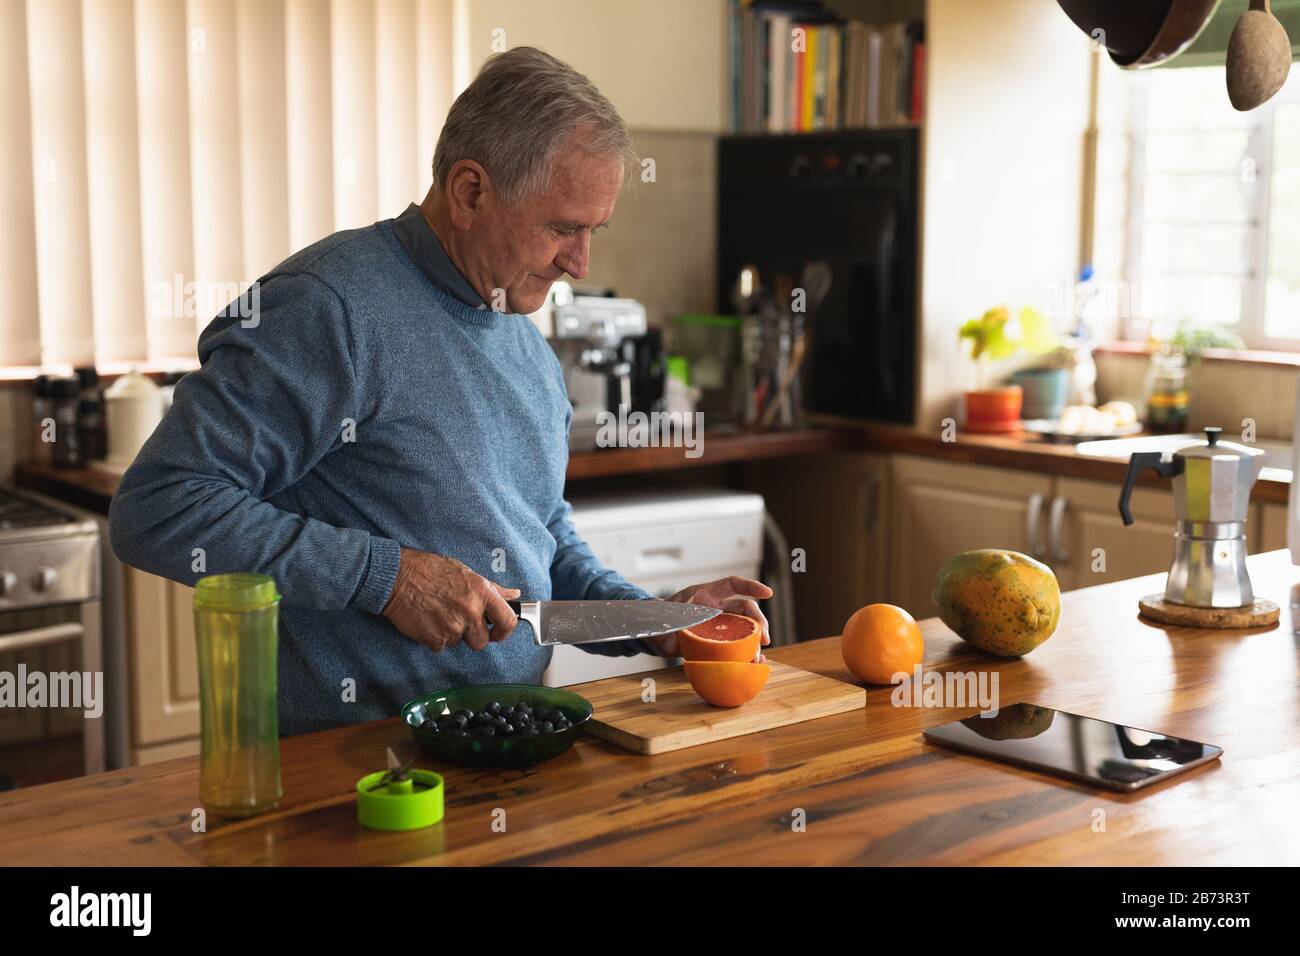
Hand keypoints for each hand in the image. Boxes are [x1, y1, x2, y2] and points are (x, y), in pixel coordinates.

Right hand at [381, 548, 518, 651]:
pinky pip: (441, 646)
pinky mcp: (434, 638)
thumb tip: (514, 595)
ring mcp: (452, 627)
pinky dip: (435, 637)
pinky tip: (428, 620)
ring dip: (452, 634)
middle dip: (472, 635)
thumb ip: (492, 588)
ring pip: (459, 643)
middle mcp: (470, 611)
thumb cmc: (429, 570)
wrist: (396, 577)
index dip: (505, 631)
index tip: (498, 632)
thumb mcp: (465, 572)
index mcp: (481, 592)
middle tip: (459, 620)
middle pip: (482, 641)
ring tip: (440, 614)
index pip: (508, 621)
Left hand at [647, 576, 773, 660]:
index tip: (768, 593)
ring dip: (755, 641)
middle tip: (765, 639)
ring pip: (744, 628)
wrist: (656, 629)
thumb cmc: (662, 619)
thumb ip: (666, 631)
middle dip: (759, 622)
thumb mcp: (662, 622)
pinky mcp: (717, 640)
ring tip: (758, 657)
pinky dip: (746, 652)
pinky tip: (753, 663)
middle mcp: (716, 607)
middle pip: (745, 609)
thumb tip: (671, 645)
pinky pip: (736, 644)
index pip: (732, 585)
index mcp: (705, 595)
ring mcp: (719, 624)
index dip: (750, 586)